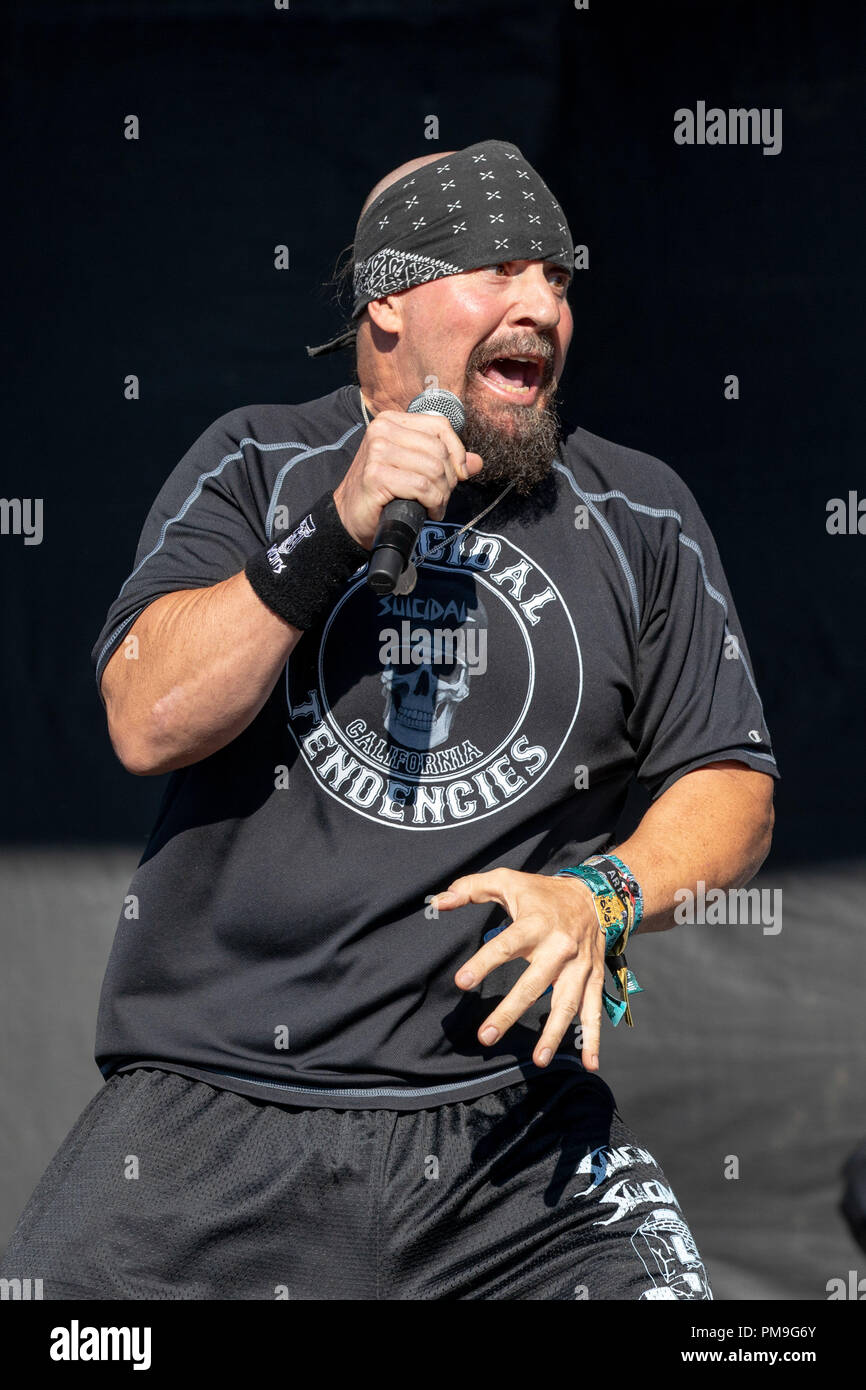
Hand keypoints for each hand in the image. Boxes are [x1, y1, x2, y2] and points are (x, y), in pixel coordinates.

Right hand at [333, 408, 483, 549]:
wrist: (351, 517)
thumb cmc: (383, 491)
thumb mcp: (415, 468)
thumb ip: (445, 461)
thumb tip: (477, 462)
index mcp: (391, 420)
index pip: (440, 425)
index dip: (457, 451)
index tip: (460, 474)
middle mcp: (382, 430)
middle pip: (439, 449)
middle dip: (448, 479)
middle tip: (440, 497)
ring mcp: (377, 451)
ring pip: (433, 469)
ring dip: (441, 494)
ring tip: (434, 505)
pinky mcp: (376, 474)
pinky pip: (422, 487)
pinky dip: (432, 502)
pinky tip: (427, 511)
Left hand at [431, 868, 606, 1072]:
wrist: (595, 896)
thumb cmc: (541, 893)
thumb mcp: (507, 880)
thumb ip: (470, 889)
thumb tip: (437, 902)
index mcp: (535, 923)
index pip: (506, 945)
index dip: (483, 963)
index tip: (462, 982)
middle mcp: (559, 947)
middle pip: (534, 984)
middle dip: (510, 1011)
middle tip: (486, 1035)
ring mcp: (579, 967)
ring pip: (566, 1003)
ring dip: (553, 1034)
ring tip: (537, 1060)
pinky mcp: (592, 979)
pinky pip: (593, 1011)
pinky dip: (593, 1038)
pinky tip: (590, 1063)